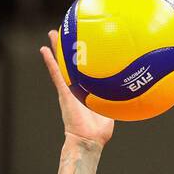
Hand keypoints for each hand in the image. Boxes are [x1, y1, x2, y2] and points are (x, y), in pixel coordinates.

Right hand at [41, 30, 113, 148]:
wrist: (88, 140)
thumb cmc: (99, 132)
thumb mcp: (111, 111)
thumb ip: (116, 101)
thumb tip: (129, 91)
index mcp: (85, 91)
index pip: (84, 72)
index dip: (84, 60)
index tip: (85, 45)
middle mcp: (75, 88)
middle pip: (71, 64)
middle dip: (69, 49)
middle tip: (66, 33)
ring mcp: (68, 90)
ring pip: (61, 66)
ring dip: (56, 50)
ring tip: (52, 34)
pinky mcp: (63, 94)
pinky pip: (56, 75)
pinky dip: (49, 62)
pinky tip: (44, 50)